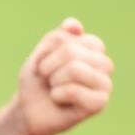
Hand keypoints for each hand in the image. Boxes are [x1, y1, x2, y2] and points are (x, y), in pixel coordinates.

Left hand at [15, 18, 113, 134]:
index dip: (50, 49)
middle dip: (49, 65)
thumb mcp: (41, 53)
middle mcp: (104, 64)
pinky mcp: (100, 103)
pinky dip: (57, 95)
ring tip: (54, 88)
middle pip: (71, 51)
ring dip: (54, 80)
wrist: (28, 110)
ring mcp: (105, 83)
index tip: (45, 61)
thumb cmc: (38, 81)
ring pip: (74, 69)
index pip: (71, 37)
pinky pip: (74, 90)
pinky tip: (59, 100)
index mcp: (93, 48)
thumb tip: (73, 24)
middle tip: (48, 78)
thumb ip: (57, 37)